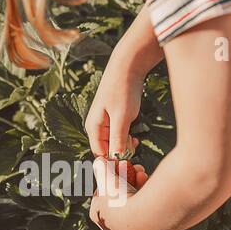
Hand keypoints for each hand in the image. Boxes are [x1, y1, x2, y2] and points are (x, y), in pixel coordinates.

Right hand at [84, 7, 161, 158]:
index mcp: (93, 127)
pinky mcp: (114, 118)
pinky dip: (127, 138)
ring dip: (126, 146)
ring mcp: (105, 122)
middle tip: (135, 148)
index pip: (100, 155)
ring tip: (137, 141)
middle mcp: (96, 126)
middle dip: (120, 154)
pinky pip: (119, 135)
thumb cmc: (123, 90)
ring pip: (114, 143)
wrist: (128, 66)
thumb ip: (118, 139)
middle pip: (106, 150)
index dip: (113, 161)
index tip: (129, 163)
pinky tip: (136, 135)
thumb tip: (116, 158)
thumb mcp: (122, 117)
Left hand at [89, 156, 148, 229]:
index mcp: (97, 215)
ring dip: (138, 186)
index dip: (110, 178)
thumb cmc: (120, 198)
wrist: (143, 218)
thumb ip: (101, 168)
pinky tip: (151, 187)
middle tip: (134, 168)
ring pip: (133, 204)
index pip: (101, 193)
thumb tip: (98, 161)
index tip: (118, 168)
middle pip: (119, 198)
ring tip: (143, 174)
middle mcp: (112, 227)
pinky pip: (146, 211)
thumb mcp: (107, 178)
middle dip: (127, 180)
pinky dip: (148, 198)